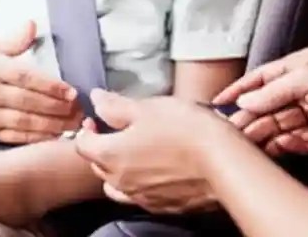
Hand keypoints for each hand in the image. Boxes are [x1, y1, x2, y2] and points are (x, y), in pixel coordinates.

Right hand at [0, 21, 83, 143]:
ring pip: (26, 122)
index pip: (27, 77)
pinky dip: (37, 138)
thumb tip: (32, 23)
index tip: (73, 91)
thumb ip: (13, 41)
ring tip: (74, 124)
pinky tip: (55, 137)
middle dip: (58, 107)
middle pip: (30, 101)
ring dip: (53, 124)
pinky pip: (16, 137)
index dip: (51, 85)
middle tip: (81, 111)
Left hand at [73, 91, 232, 214]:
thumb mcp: (147, 108)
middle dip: (102, 147)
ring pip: (117, 185)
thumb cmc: (186, 130)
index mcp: (110, 155)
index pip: (83, 144)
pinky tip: (157, 168)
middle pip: (98, 165)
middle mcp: (121, 181)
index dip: (87, 128)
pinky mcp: (164, 206)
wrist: (224, 162)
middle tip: (116, 130)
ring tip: (136, 152)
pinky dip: (141, 183)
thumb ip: (117, 106)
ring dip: (119, 169)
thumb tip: (97, 100)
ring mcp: (142, 197)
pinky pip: (141, 196)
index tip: (97, 118)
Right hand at [215, 47, 307, 156]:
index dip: (239, 91)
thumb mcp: (306, 76)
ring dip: (264, 135)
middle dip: (249, 118)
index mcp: (298, 67)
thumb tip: (246, 100)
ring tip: (245, 146)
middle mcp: (305, 90)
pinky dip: (285, 147)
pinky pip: (300, 143)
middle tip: (230, 131)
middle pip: (269, 106)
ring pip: (281, 126)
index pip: (261, 79)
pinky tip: (272, 150)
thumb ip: (273, 91)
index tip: (218, 103)